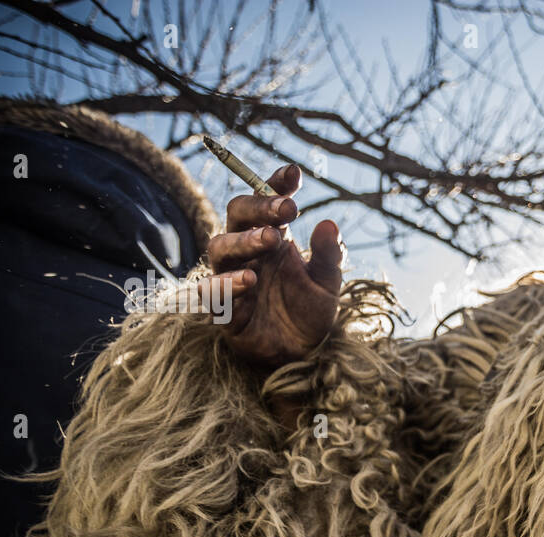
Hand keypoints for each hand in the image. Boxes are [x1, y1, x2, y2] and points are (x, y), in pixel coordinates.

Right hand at [205, 163, 343, 368]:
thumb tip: (329, 222)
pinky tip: (250, 280)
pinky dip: (229, 283)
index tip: (294, 173)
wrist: (301, 357)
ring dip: (244, 240)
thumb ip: (329, 255)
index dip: (275, 184)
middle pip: (236, 215)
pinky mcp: (223, 309)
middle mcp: (247, 252)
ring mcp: (231, 278)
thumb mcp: (327, 284)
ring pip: (219, 247)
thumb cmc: (309, 314)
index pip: (266, 202)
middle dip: (259, 206)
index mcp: (271, 238)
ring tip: (272, 240)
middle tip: (288, 208)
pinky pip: (213, 291)